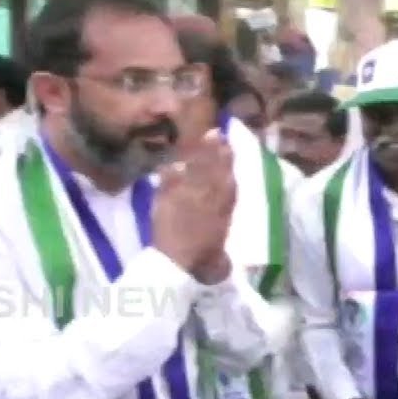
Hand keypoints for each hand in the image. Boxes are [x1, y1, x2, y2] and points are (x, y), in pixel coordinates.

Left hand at [153, 129, 235, 278]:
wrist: (173, 264)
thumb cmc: (197, 265)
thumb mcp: (216, 265)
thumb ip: (221, 260)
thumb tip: (226, 264)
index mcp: (221, 216)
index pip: (228, 187)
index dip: (229, 167)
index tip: (231, 150)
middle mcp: (206, 202)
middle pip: (212, 173)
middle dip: (216, 152)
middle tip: (218, 133)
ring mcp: (185, 198)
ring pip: (194, 171)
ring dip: (199, 154)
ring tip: (203, 137)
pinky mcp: (165, 200)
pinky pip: (170, 182)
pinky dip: (171, 172)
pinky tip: (173, 162)